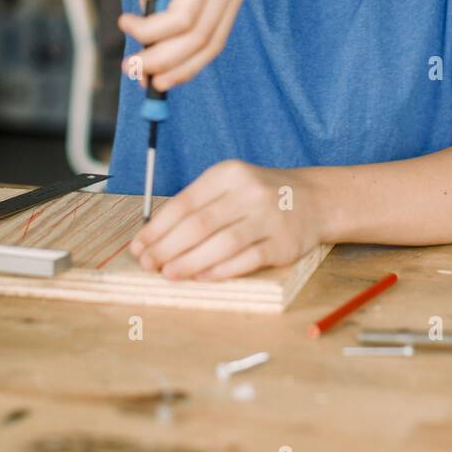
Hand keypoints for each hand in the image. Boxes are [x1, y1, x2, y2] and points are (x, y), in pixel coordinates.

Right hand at [113, 0, 245, 89]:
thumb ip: (167, 31)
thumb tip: (151, 77)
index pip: (213, 43)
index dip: (184, 69)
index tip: (156, 83)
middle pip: (198, 37)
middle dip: (161, 59)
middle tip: (133, 66)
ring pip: (182, 20)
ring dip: (146, 31)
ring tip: (127, 23)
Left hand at [130, 160, 322, 279]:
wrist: (312, 200)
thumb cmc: (258, 197)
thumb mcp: (229, 186)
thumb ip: (197, 205)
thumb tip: (155, 238)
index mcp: (229, 174)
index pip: (185, 202)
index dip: (158, 228)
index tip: (139, 245)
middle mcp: (250, 192)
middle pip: (200, 224)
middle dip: (168, 248)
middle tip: (148, 264)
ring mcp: (269, 218)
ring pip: (222, 244)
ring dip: (190, 262)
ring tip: (169, 274)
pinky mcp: (284, 244)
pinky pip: (246, 260)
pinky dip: (220, 270)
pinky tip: (201, 277)